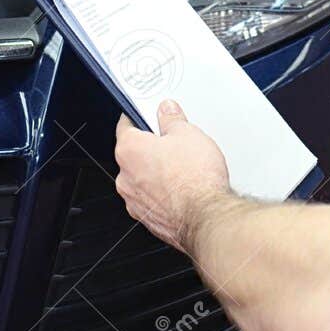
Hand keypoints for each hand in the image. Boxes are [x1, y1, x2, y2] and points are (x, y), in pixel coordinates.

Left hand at [114, 100, 230, 250]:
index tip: (149, 115)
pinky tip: (183, 189)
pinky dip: (163, 194)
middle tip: (175, 144)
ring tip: (183, 169)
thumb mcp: (187, 134)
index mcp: (129, 150)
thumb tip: (167, 112)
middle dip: (152, 148)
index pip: (125, 125)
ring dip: (156, 173)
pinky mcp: (147, 219)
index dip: (139, 118)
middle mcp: (125, 177)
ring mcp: (134, 201)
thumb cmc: (194, 178)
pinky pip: (152, 199)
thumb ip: (172, 119)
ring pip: (142, 179)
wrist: (204, 215)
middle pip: (134, 154)